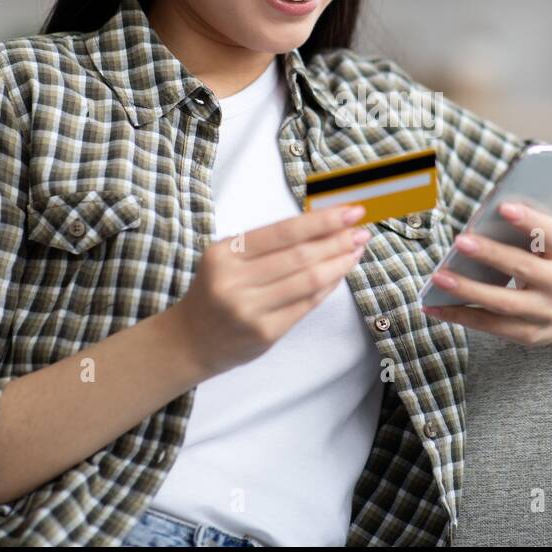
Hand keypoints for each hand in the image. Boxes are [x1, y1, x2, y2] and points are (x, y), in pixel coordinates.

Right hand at [175, 204, 371, 376]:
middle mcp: (235, 282)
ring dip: (339, 262)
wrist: (190, 340)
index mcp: (224, 254)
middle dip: (337, 239)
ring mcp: (250, 310)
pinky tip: (341, 272)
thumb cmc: (216, 291)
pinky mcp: (265, 333)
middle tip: (361, 229)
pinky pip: (307, 304)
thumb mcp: (228, 259)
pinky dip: (329, 285)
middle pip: (300, 255)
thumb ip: (268, 244)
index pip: (283, 231)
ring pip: (309, 280)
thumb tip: (322, 223)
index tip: (350, 210)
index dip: (322, 220)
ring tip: (357, 248)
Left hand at [422, 202, 551, 345]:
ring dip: (468, 290)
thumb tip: (478, 225)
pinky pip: (491, 326)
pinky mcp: (531, 335)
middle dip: (491, 254)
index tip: (503, 207)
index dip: (529, 221)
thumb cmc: (548, 262)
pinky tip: (435, 307)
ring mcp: (548, 313)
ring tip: (438, 278)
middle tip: (459, 242)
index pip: (551, 234)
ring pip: (504, 303)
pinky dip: (461, 315)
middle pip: (524, 268)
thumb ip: (522, 234)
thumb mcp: (547, 245)